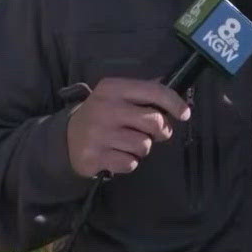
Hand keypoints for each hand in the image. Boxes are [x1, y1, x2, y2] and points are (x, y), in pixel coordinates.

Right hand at [64, 78, 189, 177]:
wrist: (67, 138)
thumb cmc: (103, 115)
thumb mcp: (118, 96)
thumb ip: (144, 92)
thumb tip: (174, 89)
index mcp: (113, 88)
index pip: (154, 91)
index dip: (174, 103)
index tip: (185, 114)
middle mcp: (104, 108)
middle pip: (154, 121)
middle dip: (160, 131)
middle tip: (153, 133)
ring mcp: (97, 133)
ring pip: (144, 145)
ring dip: (142, 148)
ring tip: (127, 143)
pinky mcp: (93, 156)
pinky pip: (130, 163)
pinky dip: (129, 162)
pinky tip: (116, 155)